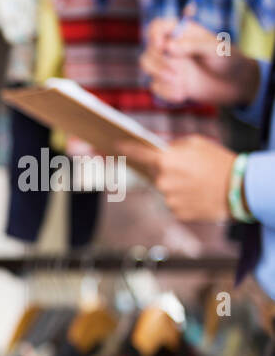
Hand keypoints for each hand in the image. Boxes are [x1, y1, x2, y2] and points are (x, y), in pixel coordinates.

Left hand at [120, 134, 235, 222]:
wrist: (240, 188)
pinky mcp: (176, 212)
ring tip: (196, 182)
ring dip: (175, 185)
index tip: (115, 146)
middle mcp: (162, 181)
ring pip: (164, 190)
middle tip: (186, 168)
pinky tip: (197, 194)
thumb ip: (172, 146)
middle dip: (164, 170)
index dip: (125, 149)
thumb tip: (159, 151)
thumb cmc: (218, 161)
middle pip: (153, 174)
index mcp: (165, 161)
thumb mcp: (196, 143)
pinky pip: (173, 203)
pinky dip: (183, 199)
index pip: (137, 154)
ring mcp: (168, 199)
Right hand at [141, 18, 260, 107]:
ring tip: (181, 83)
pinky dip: (167, 92)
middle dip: (158, 62)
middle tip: (176, 73)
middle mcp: (172, 47)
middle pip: (150, 49)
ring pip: (147, 66)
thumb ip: (194, 44)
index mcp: (183, 32)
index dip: (154, 34)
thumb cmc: (229, 60)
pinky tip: (183, 94)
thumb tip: (168, 46)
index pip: (158, 26)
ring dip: (159, 76)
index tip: (161, 47)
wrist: (235, 86)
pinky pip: (155, 86)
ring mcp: (168, 65)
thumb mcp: (217, 49)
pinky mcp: (167, 82)